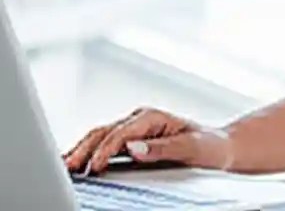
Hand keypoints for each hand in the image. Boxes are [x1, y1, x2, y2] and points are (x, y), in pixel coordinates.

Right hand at [63, 107, 235, 175]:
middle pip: (102, 132)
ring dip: (80, 150)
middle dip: (83, 149)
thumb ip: (162, 148)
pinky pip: (103, 145)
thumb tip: (133, 148)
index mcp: (152, 117)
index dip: (105, 150)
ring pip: (98, 137)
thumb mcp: (192, 148)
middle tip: (66, 167)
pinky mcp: (130, 140)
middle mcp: (139, 119)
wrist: (220, 147)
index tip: (94, 168)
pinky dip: (87, 153)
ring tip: (63, 167)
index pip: (120, 133)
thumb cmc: (210, 146)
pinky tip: (75, 163)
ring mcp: (133, 129)